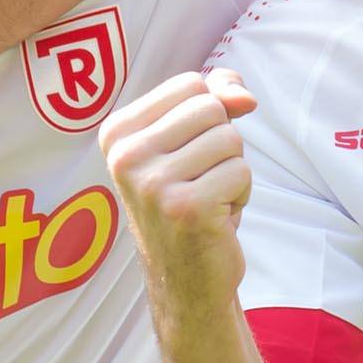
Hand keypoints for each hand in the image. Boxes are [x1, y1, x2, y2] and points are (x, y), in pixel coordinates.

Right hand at [99, 69, 255, 307]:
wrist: (185, 278)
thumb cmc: (190, 199)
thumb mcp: (191, 140)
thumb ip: (216, 98)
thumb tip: (245, 96)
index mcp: (117, 133)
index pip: (189, 84)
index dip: (208, 114)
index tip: (188, 155)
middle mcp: (125, 156)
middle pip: (211, 107)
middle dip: (222, 142)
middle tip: (201, 180)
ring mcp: (153, 184)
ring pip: (230, 138)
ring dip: (233, 169)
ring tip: (208, 197)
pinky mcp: (186, 208)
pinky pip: (242, 172)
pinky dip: (241, 194)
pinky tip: (217, 217)